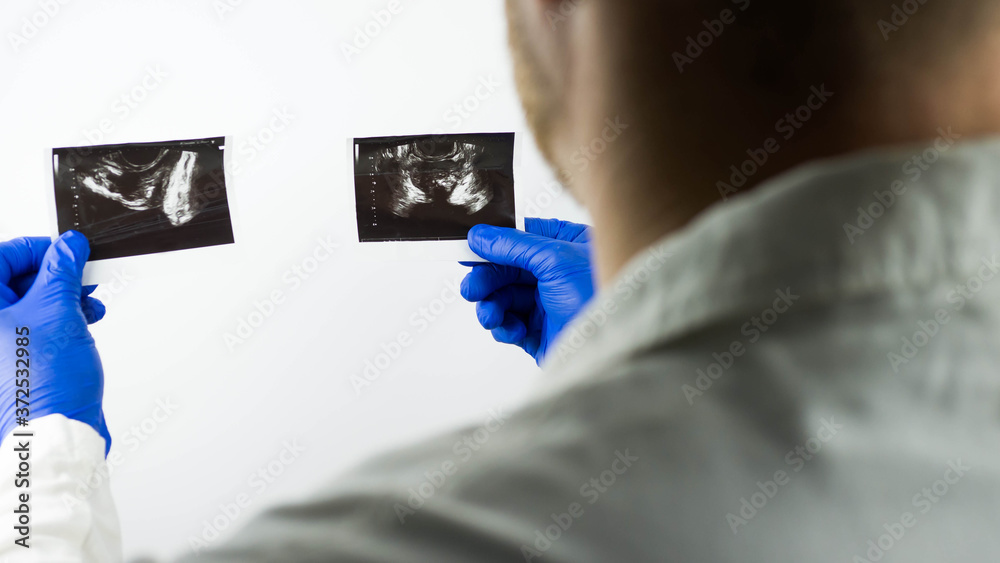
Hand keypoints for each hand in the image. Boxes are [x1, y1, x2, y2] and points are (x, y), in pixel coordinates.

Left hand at [0, 232, 110, 454]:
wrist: (53, 434)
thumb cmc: (43, 384)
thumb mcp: (58, 310)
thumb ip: (62, 270)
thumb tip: (68, 246)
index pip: (2, 257)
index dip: (37, 249)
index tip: (66, 249)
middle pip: (15, 281)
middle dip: (55, 275)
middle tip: (81, 275)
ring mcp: (1, 347)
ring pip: (30, 304)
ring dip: (63, 297)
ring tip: (89, 303)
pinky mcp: (17, 361)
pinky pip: (37, 326)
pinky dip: (62, 319)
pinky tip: (84, 321)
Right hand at [462, 218, 593, 363]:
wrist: (615, 347)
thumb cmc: (600, 296)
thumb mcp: (554, 258)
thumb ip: (514, 245)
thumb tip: (480, 235)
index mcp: (567, 247)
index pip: (520, 238)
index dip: (493, 244)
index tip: (468, 249)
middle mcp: (557, 274)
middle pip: (506, 270)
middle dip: (487, 279)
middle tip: (472, 289)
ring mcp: (548, 304)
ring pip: (504, 299)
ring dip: (492, 306)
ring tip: (491, 315)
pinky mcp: (541, 333)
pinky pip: (510, 325)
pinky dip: (505, 327)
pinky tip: (511, 330)